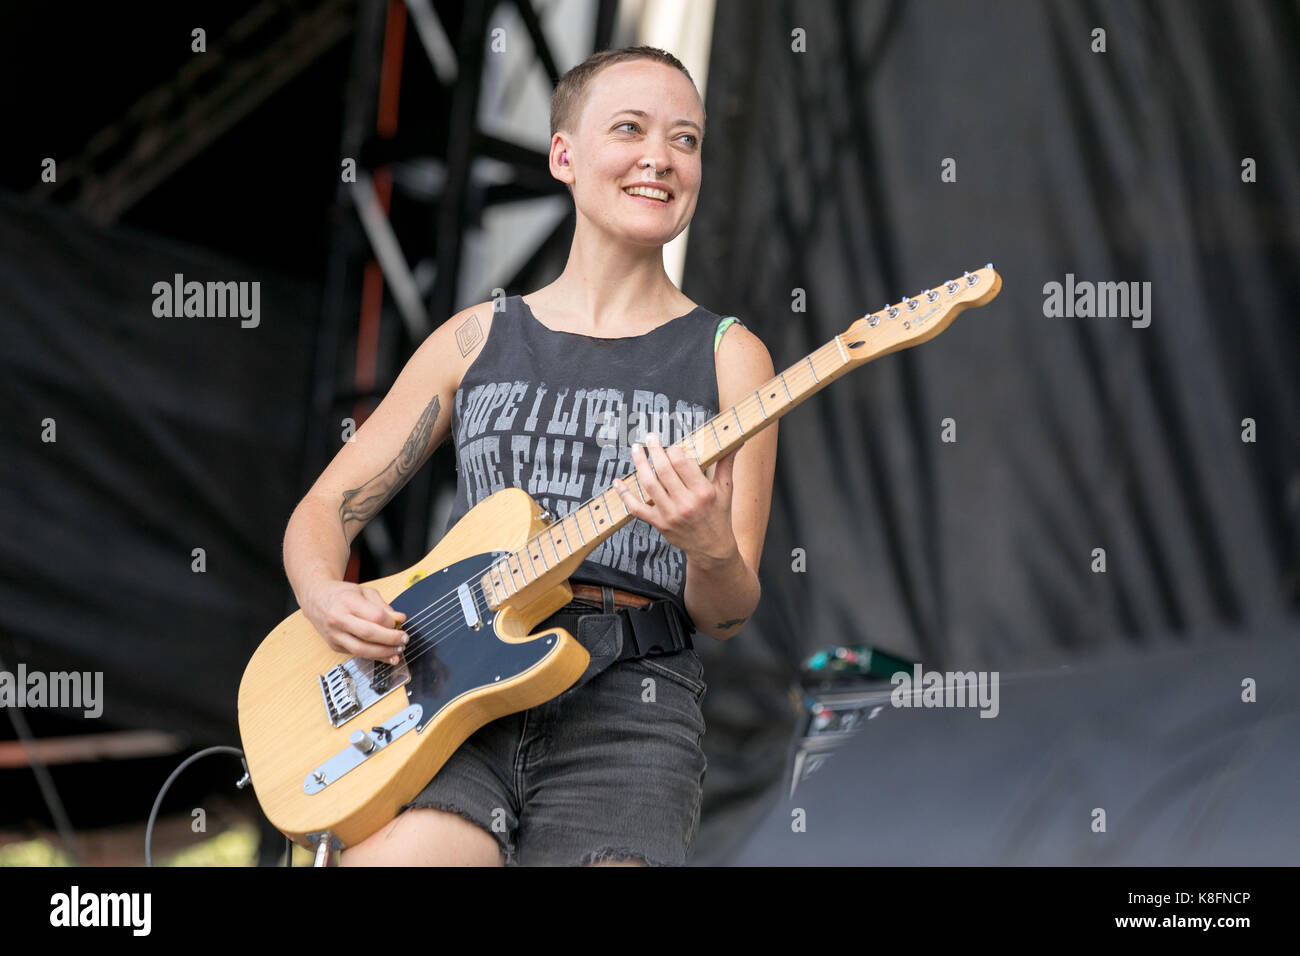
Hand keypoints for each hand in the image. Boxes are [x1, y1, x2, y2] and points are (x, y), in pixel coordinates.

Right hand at [304, 580, 407, 661]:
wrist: (316, 599)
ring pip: (361, 650)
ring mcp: (334, 635)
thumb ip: (383, 606)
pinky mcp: (334, 646)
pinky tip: (386, 656)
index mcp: (347, 601)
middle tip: (404, 640)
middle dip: (390, 640)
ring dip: (383, 653)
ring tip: (397, 651)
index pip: (374, 616)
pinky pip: (356, 654)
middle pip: (368, 634)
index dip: (390, 622)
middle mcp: (338, 619)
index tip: (399, 622)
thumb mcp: (364, 592)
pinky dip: (373, 657)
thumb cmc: (342, 594)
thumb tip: (400, 618)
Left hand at [612, 432, 740, 564]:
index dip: (673, 450)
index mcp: (703, 492)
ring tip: (636, 449)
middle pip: (663, 470)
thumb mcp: (726, 490)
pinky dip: (625, 495)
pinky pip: (637, 508)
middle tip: (649, 437)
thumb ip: (726, 464)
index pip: (683, 463)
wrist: (712, 549)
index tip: (671, 445)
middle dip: (654, 450)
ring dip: (639, 464)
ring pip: (649, 485)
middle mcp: (686, 503)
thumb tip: (735, 442)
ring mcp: (670, 514)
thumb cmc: (719, 516)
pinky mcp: (659, 524)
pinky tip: (617, 482)